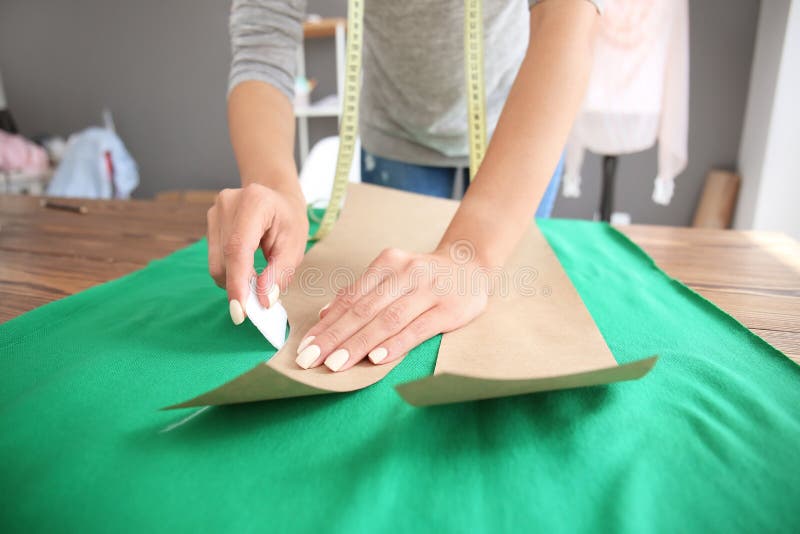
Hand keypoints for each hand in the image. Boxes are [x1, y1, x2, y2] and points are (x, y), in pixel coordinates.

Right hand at [207, 183, 308, 323]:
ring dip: (235, 279)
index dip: (238, 282)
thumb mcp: (295, 246)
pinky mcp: (209, 222)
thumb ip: (280, 274)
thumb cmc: (289, 220)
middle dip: (240, 285)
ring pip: (216, 262)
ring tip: (258, 277)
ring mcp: (215, 212)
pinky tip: (247, 267)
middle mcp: (229, 203)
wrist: (277, 196)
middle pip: (225, 259)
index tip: (241, 311)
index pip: (238, 248)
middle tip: (260, 300)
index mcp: (255, 202)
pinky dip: (231, 270)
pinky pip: (215, 258)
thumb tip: (264, 301)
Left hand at [294, 245, 488, 371]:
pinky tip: (376, 358)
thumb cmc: (423, 277)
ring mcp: (429, 290)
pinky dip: (396, 343)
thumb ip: (361, 293)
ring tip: (335, 364)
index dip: (326, 324)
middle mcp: (407, 273)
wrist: (471, 265)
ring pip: (387, 320)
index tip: (305, 346)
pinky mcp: (449, 309)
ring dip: (358, 344)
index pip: (351, 297)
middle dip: (334, 337)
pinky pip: (418, 328)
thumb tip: (323, 316)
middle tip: (310, 359)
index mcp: (388, 262)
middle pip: (364, 309)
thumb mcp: (392, 275)